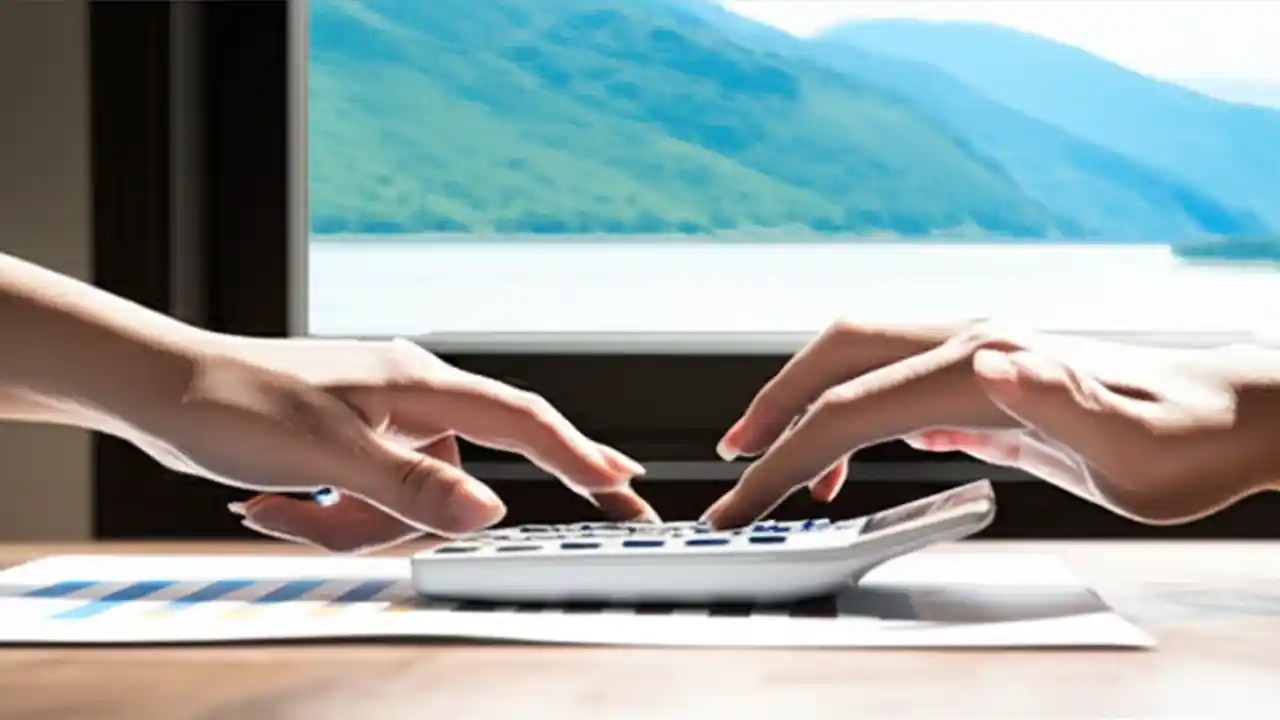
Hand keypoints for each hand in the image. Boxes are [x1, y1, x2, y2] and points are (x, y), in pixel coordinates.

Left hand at [126, 337, 655, 551]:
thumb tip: (491, 516)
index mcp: (418, 384)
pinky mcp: (350, 442)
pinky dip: (327, 516)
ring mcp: (379, 421)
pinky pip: (368, 499)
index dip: (578, 456)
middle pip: (450, 482)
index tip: (625, 488)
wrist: (158, 386)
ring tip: (274, 508)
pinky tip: (272, 503)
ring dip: (344, 525)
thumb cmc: (234, 402)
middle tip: (327, 517)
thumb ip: (414, 487)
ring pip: (404, 501)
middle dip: (395, 522)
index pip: (521, 421)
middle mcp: (409, 397)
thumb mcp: (327, 453)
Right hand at [703, 320, 1279, 527]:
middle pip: (838, 358)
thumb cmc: (1188, 440)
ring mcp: (976, 355)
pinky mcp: (988, 378)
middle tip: (734, 460)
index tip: (743, 501)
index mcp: (982, 365)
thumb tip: (986, 363)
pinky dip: (856, 414)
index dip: (785, 454)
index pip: (851, 406)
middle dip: (774, 406)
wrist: (1233, 415)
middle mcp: (970, 345)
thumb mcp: (1133, 443)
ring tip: (779, 465)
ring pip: (860, 361)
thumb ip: (1057, 397)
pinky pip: (896, 382)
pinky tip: (863, 454)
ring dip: (807, 403)